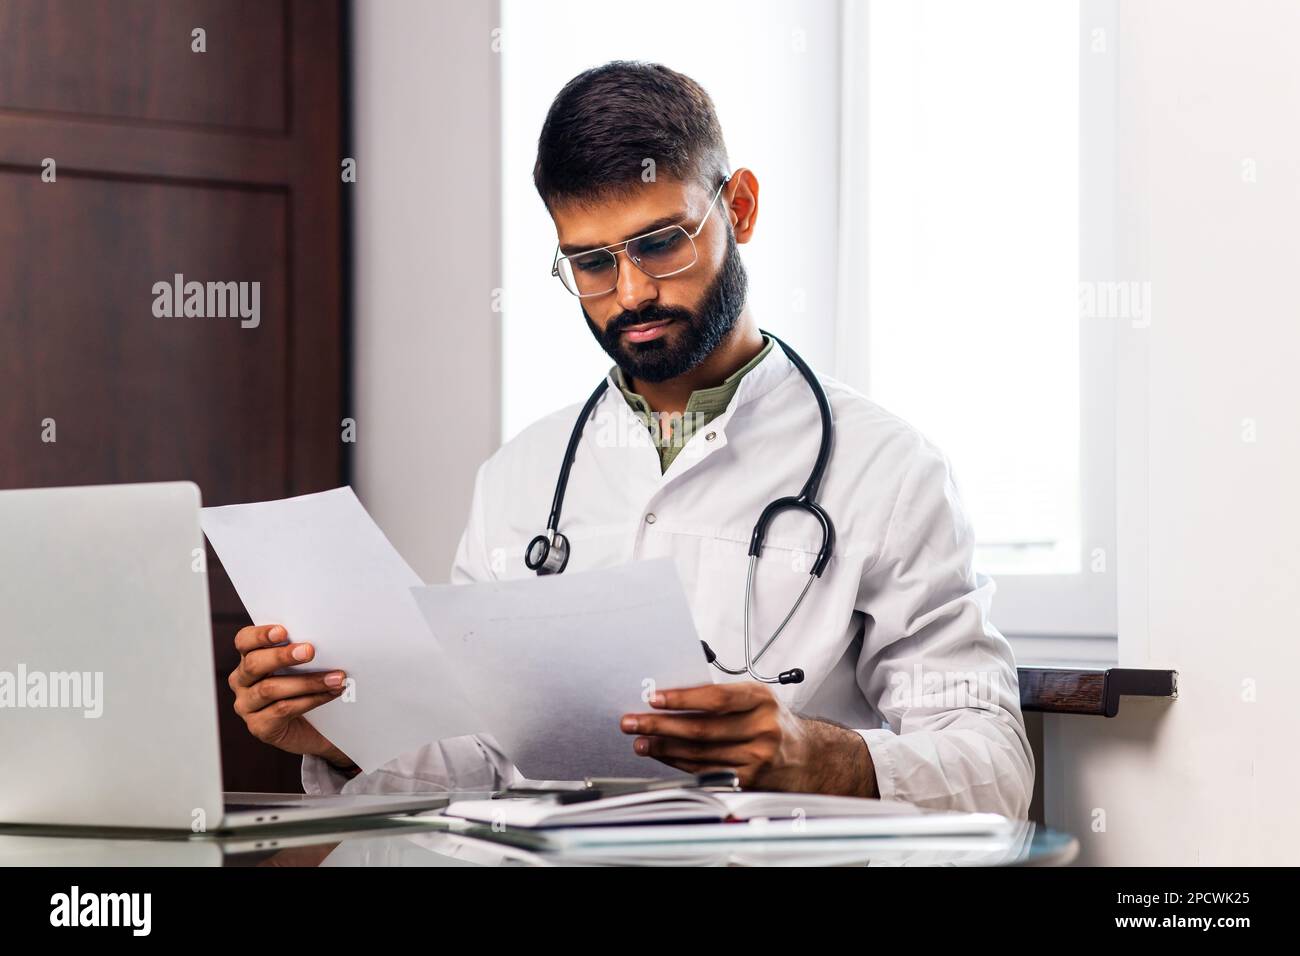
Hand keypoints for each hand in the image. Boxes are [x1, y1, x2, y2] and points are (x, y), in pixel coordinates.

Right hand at [228, 624, 354, 768]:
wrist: (309, 729)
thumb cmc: (303, 689)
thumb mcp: (299, 667)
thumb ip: (300, 652)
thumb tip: (326, 638)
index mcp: (248, 659)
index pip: (244, 641)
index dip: (260, 635)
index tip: (282, 631)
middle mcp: (241, 682)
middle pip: (254, 664)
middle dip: (282, 656)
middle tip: (310, 651)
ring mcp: (246, 706)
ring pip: (271, 689)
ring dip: (307, 682)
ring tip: (336, 678)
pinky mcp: (259, 726)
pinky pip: (283, 709)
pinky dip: (311, 700)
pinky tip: (331, 693)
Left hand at [620, 682, 876, 794]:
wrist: (808, 757)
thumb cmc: (774, 721)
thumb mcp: (756, 698)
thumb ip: (721, 696)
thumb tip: (671, 696)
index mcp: (761, 700)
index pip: (715, 698)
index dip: (682, 698)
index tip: (654, 697)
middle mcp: (761, 729)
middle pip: (701, 729)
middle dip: (661, 725)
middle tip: (633, 721)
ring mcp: (756, 758)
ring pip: (699, 753)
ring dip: (664, 747)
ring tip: (641, 740)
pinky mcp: (748, 781)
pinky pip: (705, 771)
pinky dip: (679, 763)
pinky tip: (662, 755)